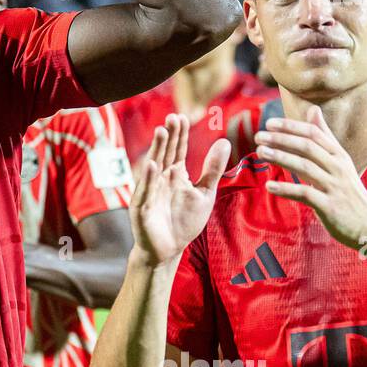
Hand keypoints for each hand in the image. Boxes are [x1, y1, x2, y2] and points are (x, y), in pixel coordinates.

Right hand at [128, 114, 228, 266]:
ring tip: (162, 132)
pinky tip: (152, 165)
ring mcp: (150, 192)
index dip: (180, 134)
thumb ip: (212, 168)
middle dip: (169, 136)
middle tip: (172, 117)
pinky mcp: (142, 208)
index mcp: (174, 174)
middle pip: (165, 153)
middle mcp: (160, 179)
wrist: (168, 250)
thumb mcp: (204, 192)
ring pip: (153, 168)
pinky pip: (146, 191)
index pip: (178, 149)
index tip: (182, 117)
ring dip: (157, 150)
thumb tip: (224, 140)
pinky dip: (148, 178)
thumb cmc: (184, 221)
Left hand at [255, 106, 366, 248]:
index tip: (270, 123)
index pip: (314, 134)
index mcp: (339, 155)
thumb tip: (313, 109)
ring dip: (281, 157)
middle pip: (308, 147)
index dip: (291, 127)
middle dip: (282, 139)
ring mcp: (334, 186)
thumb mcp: (340, 160)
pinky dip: (286, 189)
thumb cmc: (349, 191)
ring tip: (260, 152)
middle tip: (258, 136)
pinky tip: (269, 185)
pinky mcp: (329, 206)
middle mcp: (338, 167)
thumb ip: (324, 137)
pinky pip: (305, 193)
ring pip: (305, 167)